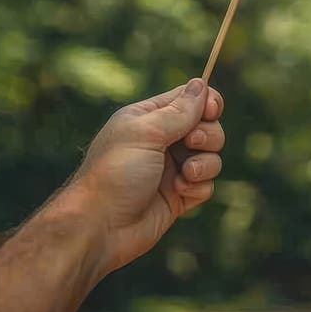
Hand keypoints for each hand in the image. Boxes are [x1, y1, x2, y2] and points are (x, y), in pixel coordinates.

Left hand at [73, 78, 223, 276]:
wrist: (99, 228)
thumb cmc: (115, 173)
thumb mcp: (147, 133)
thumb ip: (179, 111)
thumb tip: (201, 84)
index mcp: (149, 118)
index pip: (189, 99)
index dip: (206, 102)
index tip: (209, 112)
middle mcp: (162, 141)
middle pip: (206, 126)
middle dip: (207, 134)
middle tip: (192, 142)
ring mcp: (171, 169)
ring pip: (211, 156)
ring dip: (205, 163)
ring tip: (185, 174)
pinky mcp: (178, 196)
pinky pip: (206, 184)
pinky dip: (199, 186)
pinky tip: (180, 192)